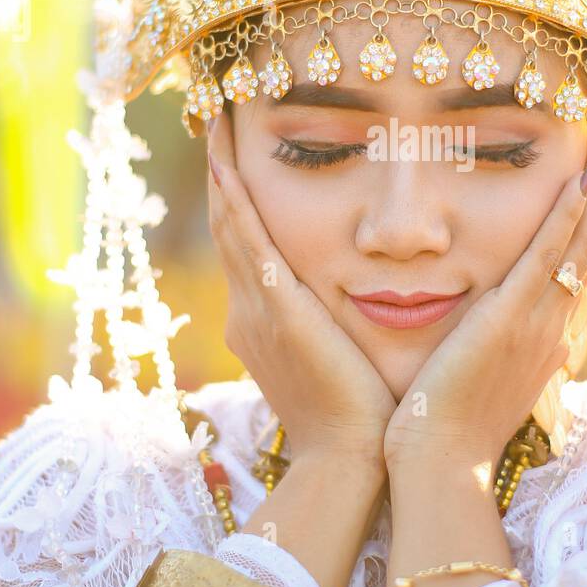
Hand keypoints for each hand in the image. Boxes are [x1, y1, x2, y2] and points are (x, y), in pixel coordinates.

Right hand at [206, 111, 395, 467]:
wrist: (351, 462)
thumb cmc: (363, 416)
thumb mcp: (342, 358)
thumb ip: (341, 324)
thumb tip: (370, 296)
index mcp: (266, 324)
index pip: (248, 248)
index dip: (239, 202)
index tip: (239, 158)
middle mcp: (250, 312)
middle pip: (231, 229)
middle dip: (225, 177)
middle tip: (218, 124)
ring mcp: (256, 311)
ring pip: (233, 227)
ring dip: (224, 175)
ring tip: (216, 125)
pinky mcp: (276, 310)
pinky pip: (248, 241)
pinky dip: (236, 201)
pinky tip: (228, 162)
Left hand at [383, 133, 586, 472]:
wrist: (442, 462)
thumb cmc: (450, 426)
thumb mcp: (485, 380)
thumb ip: (496, 347)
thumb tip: (494, 326)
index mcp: (547, 338)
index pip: (576, 267)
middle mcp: (555, 325)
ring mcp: (539, 321)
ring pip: (581, 243)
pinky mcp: (511, 318)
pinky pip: (549, 256)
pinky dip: (567, 216)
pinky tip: (579, 181)